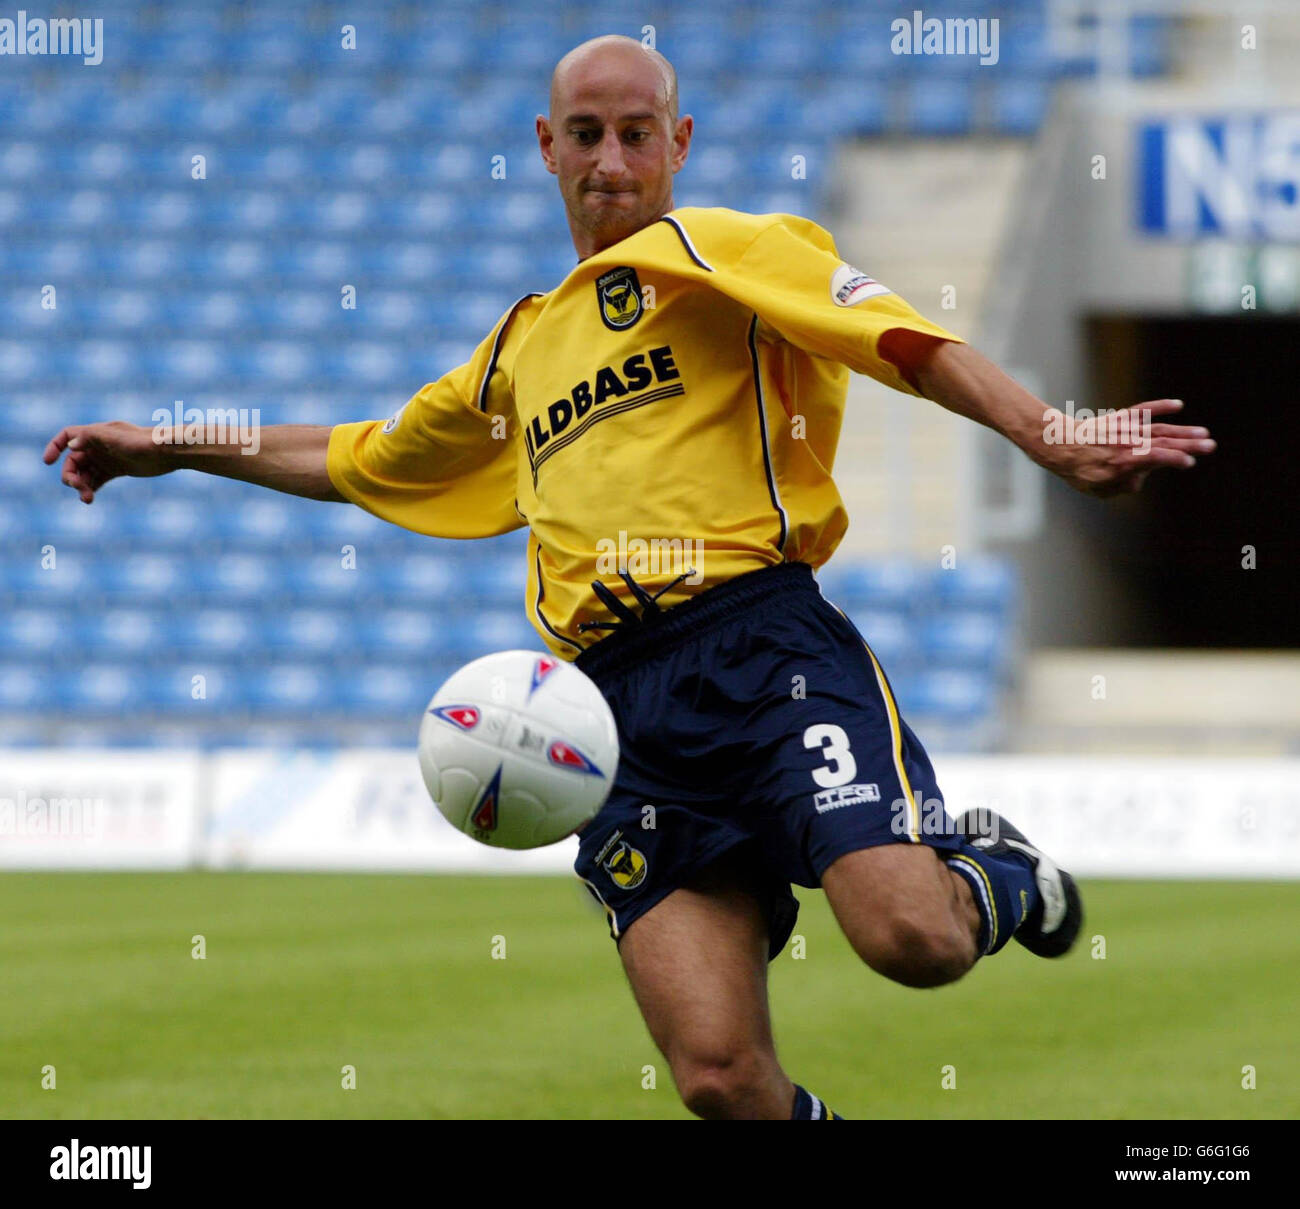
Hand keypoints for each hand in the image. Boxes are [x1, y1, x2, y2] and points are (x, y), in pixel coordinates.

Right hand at [43, 421, 171, 503]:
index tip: (47, 462)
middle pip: (73, 460)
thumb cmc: (141, 442)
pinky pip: (96, 480)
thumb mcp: (115, 438)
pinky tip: (90, 497)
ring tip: (87, 499)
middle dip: (71, 475)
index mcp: (95, 433)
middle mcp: (98, 445)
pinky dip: (91, 488)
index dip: (55, 447)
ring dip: (81, 485)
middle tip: (78, 488)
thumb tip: (71, 446)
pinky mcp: (116, 470)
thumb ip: (91, 438)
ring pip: (85, 473)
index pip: (67, 436)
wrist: (166, 453)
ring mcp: (107, 458)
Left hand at [1044, 399, 1215, 498]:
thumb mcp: (1099, 488)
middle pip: (1163, 442)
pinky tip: (1177, 405)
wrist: (1058, 443)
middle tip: (1210, 445)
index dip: (1173, 459)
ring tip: (1203, 433)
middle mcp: (1128, 443)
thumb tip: (1141, 477)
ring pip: (1158, 428)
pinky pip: (1142, 410)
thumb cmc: (1078, 469)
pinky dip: (1159, 407)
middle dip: (1188, 444)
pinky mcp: (1121, 418)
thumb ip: (1125, 485)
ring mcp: (1126, 429)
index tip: (1189, 462)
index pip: (1154, 458)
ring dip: (1182, 430)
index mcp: (1124, 461)